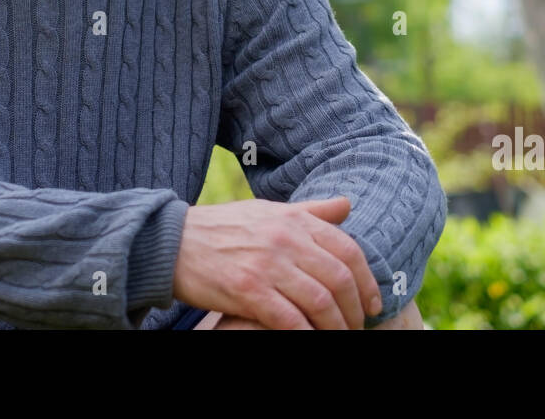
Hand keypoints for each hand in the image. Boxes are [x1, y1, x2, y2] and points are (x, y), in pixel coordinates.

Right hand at [172, 196, 382, 329]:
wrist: (171, 242)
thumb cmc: (222, 228)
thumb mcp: (269, 210)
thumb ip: (310, 212)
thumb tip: (347, 205)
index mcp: (294, 220)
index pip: (348, 249)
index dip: (367, 281)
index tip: (373, 304)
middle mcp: (286, 239)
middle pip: (339, 279)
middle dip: (355, 310)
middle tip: (356, 328)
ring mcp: (267, 265)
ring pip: (320, 302)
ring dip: (335, 327)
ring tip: (338, 338)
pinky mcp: (248, 290)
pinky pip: (290, 320)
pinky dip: (306, 335)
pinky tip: (309, 340)